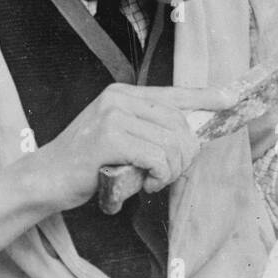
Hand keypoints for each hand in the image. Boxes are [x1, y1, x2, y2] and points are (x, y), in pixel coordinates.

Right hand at [35, 83, 234, 210]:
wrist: (46, 178)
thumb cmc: (87, 164)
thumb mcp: (120, 138)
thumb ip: (149, 131)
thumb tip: (190, 137)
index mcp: (124, 94)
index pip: (174, 93)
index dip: (205, 97)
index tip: (230, 99)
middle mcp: (120, 99)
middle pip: (180, 124)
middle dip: (184, 156)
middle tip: (166, 174)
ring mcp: (113, 116)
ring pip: (172, 144)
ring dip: (170, 171)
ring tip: (151, 180)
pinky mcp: (109, 138)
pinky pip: (157, 158)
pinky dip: (158, 176)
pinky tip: (142, 184)